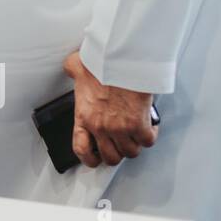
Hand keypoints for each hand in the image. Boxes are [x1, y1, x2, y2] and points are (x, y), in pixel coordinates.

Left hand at [63, 51, 157, 166]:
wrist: (121, 60)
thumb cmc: (101, 62)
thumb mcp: (76, 67)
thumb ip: (72, 72)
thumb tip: (71, 69)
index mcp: (84, 116)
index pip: (81, 149)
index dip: (89, 159)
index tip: (95, 158)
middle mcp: (100, 126)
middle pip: (110, 157)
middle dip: (117, 153)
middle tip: (121, 144)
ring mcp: (119, 128)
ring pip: (130, 152)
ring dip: (134, 145)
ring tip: (135, 135)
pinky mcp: (138, 124)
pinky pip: (147, 141)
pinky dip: (150, 136)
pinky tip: (149, 127)